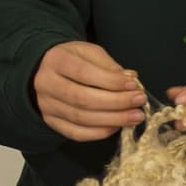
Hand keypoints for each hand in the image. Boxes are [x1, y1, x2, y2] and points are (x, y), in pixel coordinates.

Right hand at [32, 40, 146, 141]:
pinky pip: (76, 133)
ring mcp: (47, 105)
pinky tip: (117, 127)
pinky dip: (99, 133)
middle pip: (82, 98)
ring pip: (81, 118)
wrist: (48, 70)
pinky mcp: (51, 122)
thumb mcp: (90, 52)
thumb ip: (109, 66)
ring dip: (112, 120)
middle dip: (116, 102)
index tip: (134, 85)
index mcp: (56, 60)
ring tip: (135, 117)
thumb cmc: (74, 60)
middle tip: (139, 102)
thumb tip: (130, 80)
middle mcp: (46, 84)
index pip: (84, 73)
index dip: (111, 81)